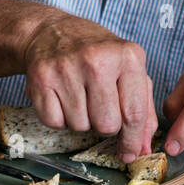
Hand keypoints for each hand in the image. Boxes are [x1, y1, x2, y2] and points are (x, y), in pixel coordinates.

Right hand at [20, 13, 157, 162]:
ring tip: (80, 97)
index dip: (132, 140)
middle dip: (104, 126)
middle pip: (106, 125)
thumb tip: (142, 148)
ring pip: (79, 126)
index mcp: (128, 57)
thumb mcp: (129, 70)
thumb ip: (143, 109)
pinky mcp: (41, 79)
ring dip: (81, 121)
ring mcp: (67, 68)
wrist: (50, 32)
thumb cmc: (96, 55)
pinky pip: (54, 122)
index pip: (134, 114)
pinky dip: (59, 118)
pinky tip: (62, 98)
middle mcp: (97, 60)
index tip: (130, 152)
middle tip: (99, 108)